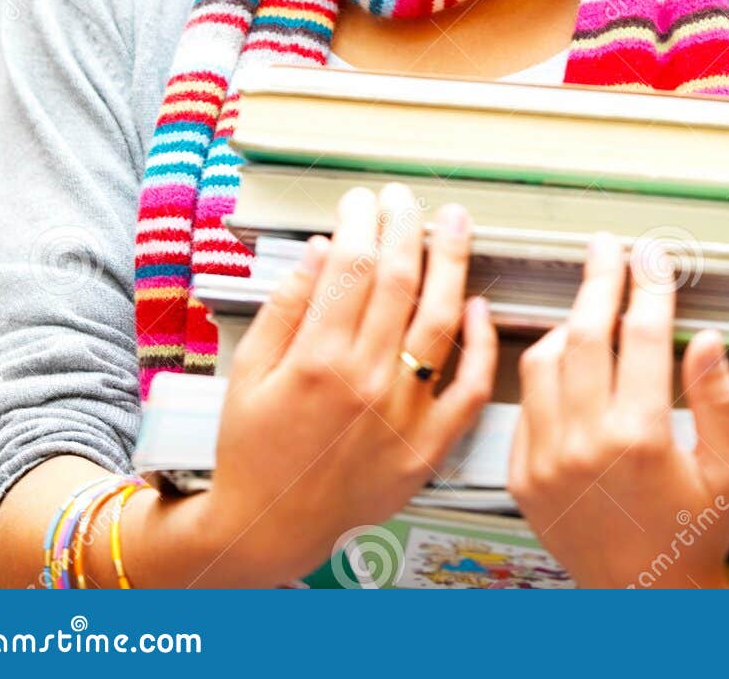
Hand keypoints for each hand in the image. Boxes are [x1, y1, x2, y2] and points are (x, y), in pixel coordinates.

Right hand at [199, 182, 496, 586]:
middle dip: (406, 225)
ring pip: (441, 319)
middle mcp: (366, 381)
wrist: (268, 530)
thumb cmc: (253, 452)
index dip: (362, 220)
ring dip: (451, 261)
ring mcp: (403, 414)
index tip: (361, 200)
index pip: (352, 265)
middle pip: (400, 279)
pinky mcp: (427, 446)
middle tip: (406, 198)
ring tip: (454, 224)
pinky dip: (480, 342)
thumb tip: (321, 250)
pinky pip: (468, 387)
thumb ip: (286, 306)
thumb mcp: (249, 371)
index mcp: (318, 360)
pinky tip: (476, 306)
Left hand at [506, 231, 728, 588]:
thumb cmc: (692, 537)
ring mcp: (545, 459)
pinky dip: (542, 372)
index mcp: (640, 437)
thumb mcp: (728, 473)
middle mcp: (584, 443)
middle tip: (607, 247)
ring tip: (588, 303)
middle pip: (583, 334)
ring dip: (564, 324)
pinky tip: (563, 358)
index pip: (640, 335)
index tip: (652, 255)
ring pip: (541, 361)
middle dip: (598, 280)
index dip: (647, 285)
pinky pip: (524, 403)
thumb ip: (717, 399)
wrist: (645, 602)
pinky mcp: (521, 475)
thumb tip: (706, 338)